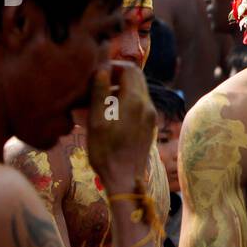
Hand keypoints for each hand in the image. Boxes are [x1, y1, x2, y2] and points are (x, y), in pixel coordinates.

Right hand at [86, 61, 156, 193]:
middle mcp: (147, 105)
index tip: (96, 75)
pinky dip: (126, 100)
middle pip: (136, 77)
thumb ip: (99, 93)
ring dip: (120, 88)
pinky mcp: (149, 124)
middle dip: (117, 76)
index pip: (130, 69)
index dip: (113, 67)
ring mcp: (150, 115)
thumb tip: (101, 69)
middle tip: (97, 85)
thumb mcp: (96, 121)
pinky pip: (139, 103)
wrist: (125, 179)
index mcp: (135, 101)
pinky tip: (110, 113)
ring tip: (100, 101)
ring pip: (138, 90)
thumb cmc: (105, 152)